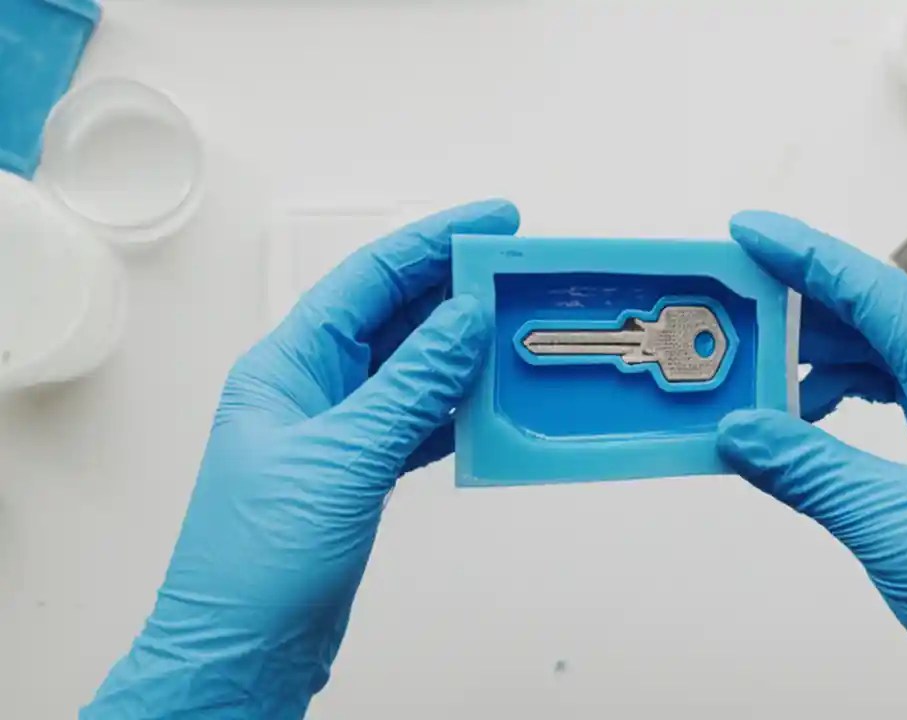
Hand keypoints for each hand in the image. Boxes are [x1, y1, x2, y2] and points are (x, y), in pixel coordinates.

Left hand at [82, 200, 519, 718]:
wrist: (242, 652)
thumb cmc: (258, 560)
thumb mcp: (343, 457)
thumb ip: (410, 384)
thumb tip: (462, 318)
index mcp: (287, 365)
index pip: (368, 279)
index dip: (432, 242)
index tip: (491, 221)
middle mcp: (310, 388)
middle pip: (392, 315)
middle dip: (453, 288)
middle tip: (517, 269)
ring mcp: (337, 431)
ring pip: (410, 368)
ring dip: (461, 348)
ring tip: (516, 326)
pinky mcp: (359, 474)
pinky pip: (417, 420)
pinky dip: (456, 407)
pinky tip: (491, 400)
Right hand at [717, 212, 906, 718]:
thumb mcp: (893, 528)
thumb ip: (808, 470)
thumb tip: (740, 431)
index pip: (880, 294)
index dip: (808, 257)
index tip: (751, 232)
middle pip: (881, 320)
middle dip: (805, 307)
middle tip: (738, 301)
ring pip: (887, 362)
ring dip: (821, 360)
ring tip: (760, 371)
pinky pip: (898, 402)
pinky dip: (845, 402)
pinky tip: (807, 421)